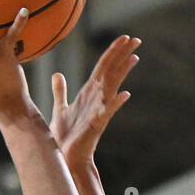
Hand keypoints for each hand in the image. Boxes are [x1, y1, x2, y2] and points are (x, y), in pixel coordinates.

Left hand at [50, 35, 139, 165]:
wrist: (65, 157)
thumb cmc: (65, 137)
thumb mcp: (61, 108)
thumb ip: (61, 91)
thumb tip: (58, 75)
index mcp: (89, 93)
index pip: (103, 67)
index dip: (112, 52)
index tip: (123, 38)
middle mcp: (97, 99)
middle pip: (111, 71)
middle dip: (122, 54)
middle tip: (136, 39)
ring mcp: (99, 110)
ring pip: (113, 86)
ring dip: (123, 72)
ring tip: (134, 57)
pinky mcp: (97, 124)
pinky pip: (108, 112)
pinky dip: (116, 103)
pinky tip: (126, 94)